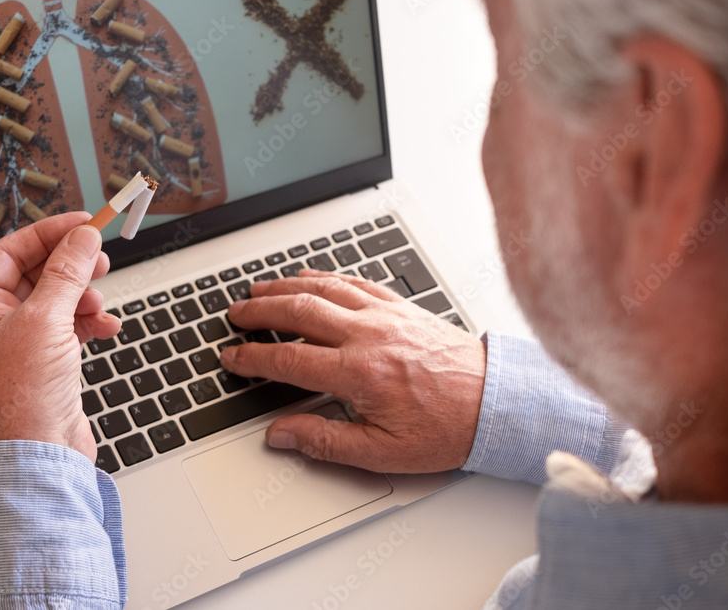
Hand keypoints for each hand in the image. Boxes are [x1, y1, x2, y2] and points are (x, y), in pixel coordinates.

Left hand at [0, 213, 120, 460]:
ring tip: (100, 305)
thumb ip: (66, 273)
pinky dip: (88, 323)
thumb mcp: (44, 322)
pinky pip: (66, 328)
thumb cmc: (19, 403)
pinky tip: (105, 328)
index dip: (48, 235)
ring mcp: (16, 347)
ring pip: (54, 300)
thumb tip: (82, 239)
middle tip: (100, 257)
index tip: (83, 224)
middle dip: (70, 267)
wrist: (37, 461)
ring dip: (83, 297)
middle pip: (33, 274)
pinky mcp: (41, 365)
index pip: (8, 253)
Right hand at [220, 270, 485, 473]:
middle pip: (298, 312)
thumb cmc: (446, 427)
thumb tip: (282, 435)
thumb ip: (325, 441)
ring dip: (285, 287)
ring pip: (323, 289)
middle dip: (259, 311)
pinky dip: (326, 276)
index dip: (252, 359)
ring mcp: (385, 315)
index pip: (288, 360)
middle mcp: (367, 335)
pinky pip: (355, 281)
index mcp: (358, 373)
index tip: (232, 358)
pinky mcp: (400, 307)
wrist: (495, 402)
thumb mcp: (382, 452)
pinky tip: (310, 276)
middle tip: (235, 314)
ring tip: (259, 289)